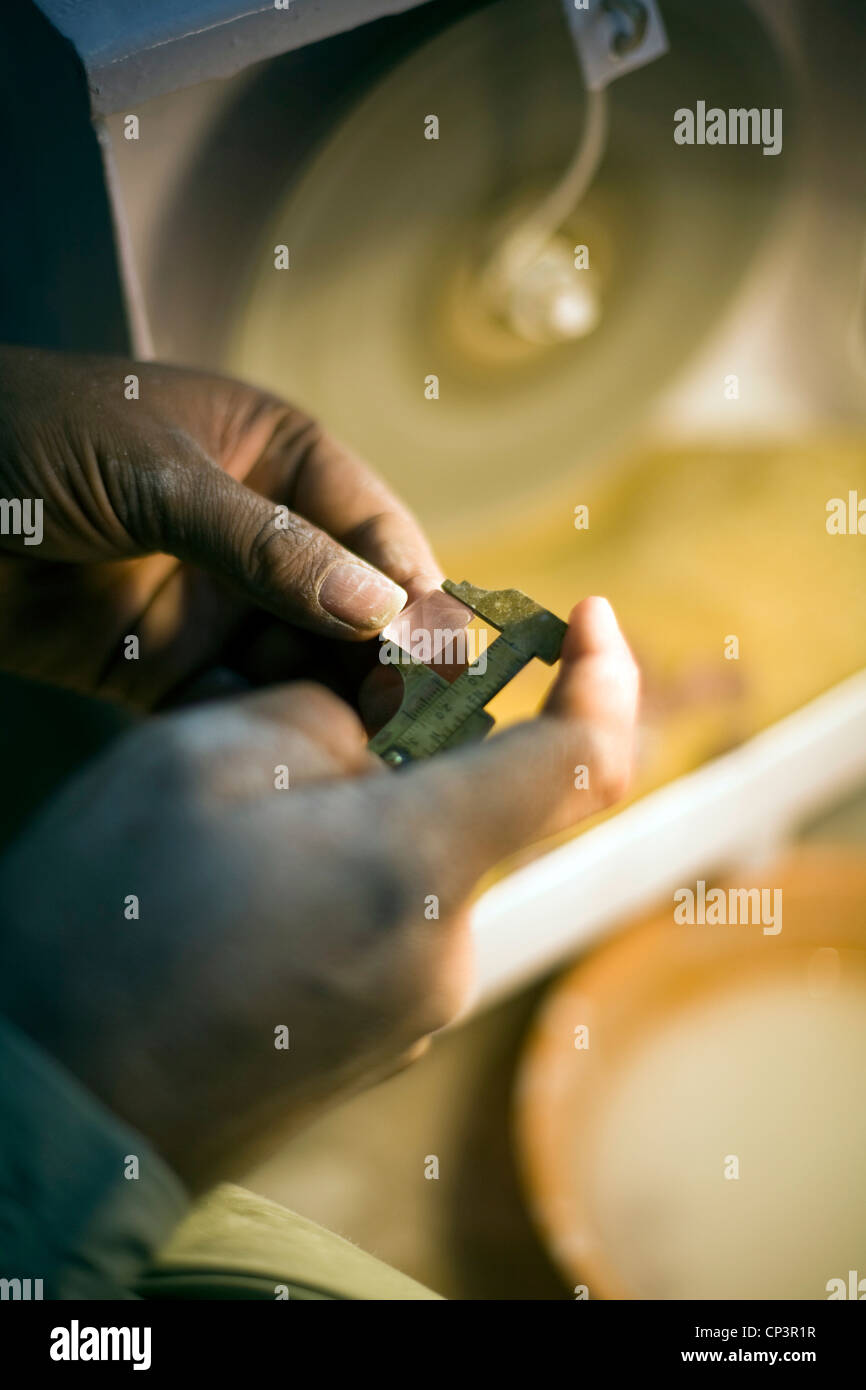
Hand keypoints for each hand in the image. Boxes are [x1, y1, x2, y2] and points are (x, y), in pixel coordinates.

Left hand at [0, 346, 440, 707]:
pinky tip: (285, 761)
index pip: (373, 526)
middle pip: (350, 607)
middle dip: (382, 658)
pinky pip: (231, 708)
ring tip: (361, 749)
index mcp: (273, 457)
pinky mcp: (160, 667)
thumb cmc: (27, 436)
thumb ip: (266, 544)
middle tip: (413, 715)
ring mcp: (211, 604)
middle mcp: (258, 536)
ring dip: (331, 704)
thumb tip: (381, 608)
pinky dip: (258, 733)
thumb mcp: (155, 473)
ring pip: (300, 665)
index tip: (446, 650)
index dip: (411, 587)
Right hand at [0, 597, 638, 1189]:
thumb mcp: (203, 755)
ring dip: (373, 809)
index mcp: (419, 867)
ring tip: (247, 810)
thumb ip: (324, 716)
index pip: (578, 761)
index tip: (591, 616)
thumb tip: (374, 728)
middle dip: (423, 739)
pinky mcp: (378, 1041)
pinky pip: (395, 921)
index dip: (602, 676)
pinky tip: (250, 879)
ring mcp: (415, 1011)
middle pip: (484, 805)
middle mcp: (445, 952)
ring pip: (429, 861)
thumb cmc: (110, 924)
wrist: (57, 1111)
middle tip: (312, 711)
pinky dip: (354, 870)